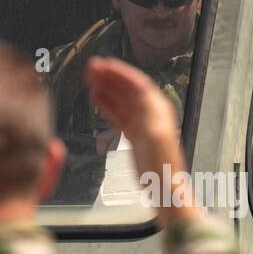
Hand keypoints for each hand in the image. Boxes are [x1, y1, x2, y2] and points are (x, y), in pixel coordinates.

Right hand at [85, 56, 198, 225]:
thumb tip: (141, 92)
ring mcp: (142, 124)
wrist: (163, 189)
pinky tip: (96, 100)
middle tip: (91, 69)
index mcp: (158, 109)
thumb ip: (148, 111)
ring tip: (89, 81)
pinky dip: (107, 105)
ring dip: (106, 88)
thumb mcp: (156, 135)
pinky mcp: (135, 135)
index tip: (103, 64)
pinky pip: (118, 114)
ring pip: (121, 100)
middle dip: (110, 77)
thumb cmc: (162, 166)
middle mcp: (151, 114)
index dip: (120, 72)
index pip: (137, 83)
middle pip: (128, 89)